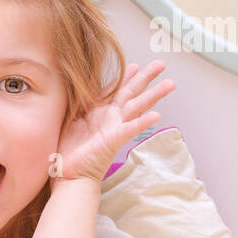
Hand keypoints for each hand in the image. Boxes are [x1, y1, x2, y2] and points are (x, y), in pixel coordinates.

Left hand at [51, 60, 175, 182]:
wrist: (68, 173)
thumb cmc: (67, 149)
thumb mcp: (69, 120)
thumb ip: (75, 104)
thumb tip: (75, 89)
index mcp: (98, 111)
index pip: (115, 89)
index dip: (125, 77)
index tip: (135, 65)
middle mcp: (110, 117)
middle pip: (131, 92)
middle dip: (146, 77)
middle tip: (161, 64)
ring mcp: (114, 128)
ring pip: (137, 106)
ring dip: (153, 95)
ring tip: (170, 84)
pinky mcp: (114, 140)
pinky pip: (130, 129)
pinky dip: (142, 123)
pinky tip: (156, 116)